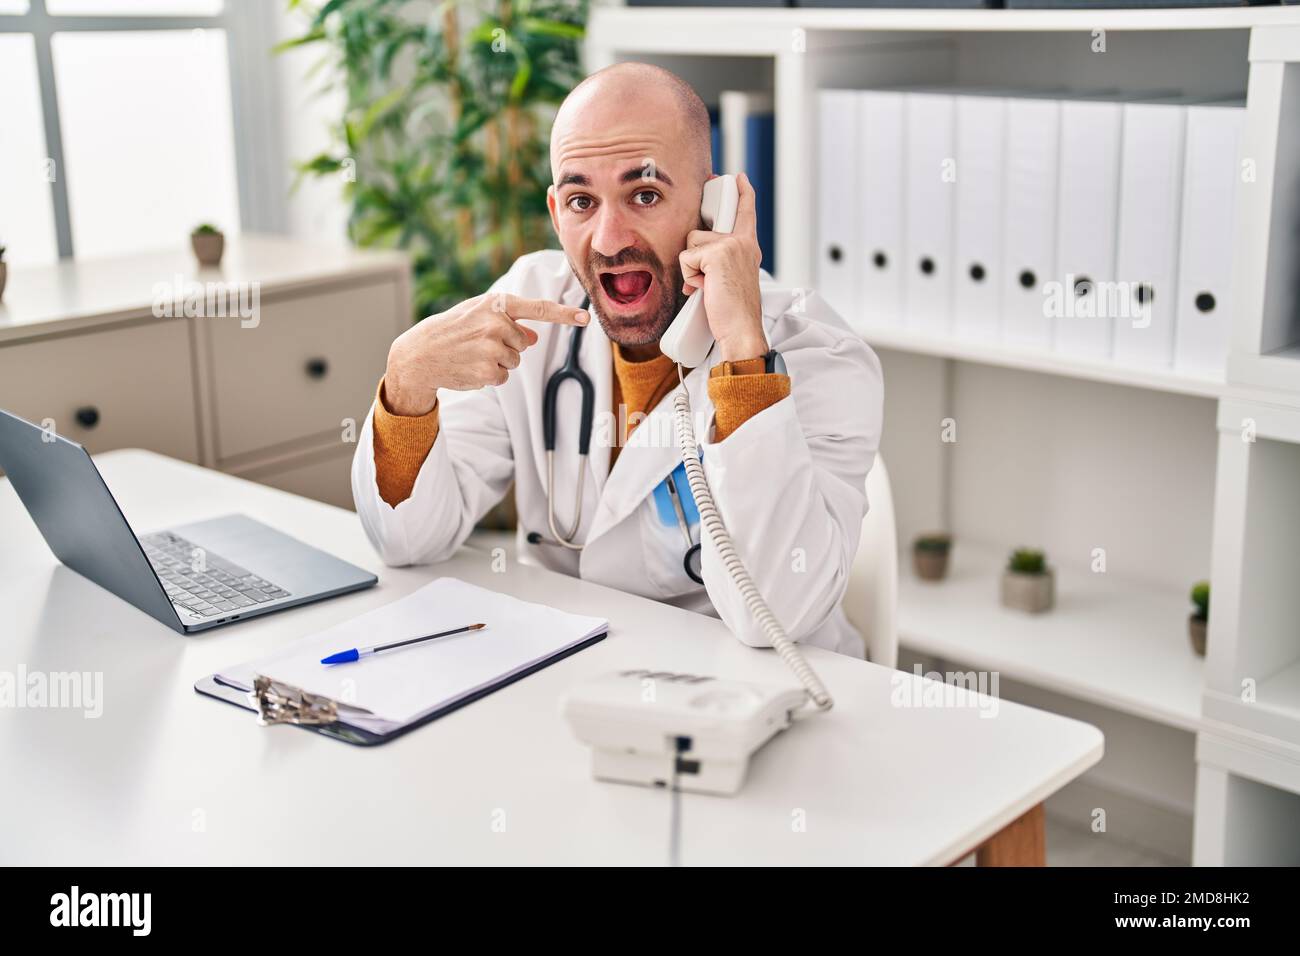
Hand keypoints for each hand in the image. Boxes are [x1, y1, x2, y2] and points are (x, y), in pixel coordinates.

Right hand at [384, 293, 588, 415]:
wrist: (420, 353)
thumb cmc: (452, 330)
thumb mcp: (478, 316)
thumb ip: (509, 322)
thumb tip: (534, 337)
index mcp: (497, 304)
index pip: (539, 309)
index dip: (565, 315)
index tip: (586, 318)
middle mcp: (497, 323)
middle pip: (523, 343)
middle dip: (506, 346)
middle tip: (478, 343)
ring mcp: (493, 348)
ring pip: (514, 361)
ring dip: (497, 362)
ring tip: (472, 355)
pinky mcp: (488, 370)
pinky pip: (503, 377)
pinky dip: (489, 376)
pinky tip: (470, 367)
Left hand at [678, 171, 767, 362]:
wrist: (740, 330)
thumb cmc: (732, 312)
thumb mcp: (729, 279)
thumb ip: (718, 261)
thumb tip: (693, 257)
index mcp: (748, 247)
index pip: (745, 212)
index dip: (742, 192)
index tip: (737, 177)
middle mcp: (742, 242)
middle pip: (700, 231)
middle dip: (695, 255)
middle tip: (707, 277)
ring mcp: (731, 245)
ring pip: (690, 243)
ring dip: (691, 269)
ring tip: (708, 286)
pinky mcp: (717, 254)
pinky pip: (686, 258)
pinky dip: (689, 277)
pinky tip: (704, 289)